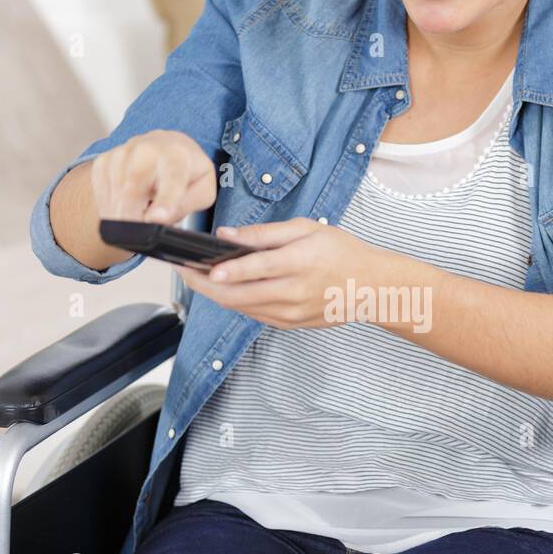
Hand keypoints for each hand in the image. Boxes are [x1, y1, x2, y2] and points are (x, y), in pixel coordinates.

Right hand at [91, 130, 216, 224]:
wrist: (167, 147)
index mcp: (178, 155)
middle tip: (134, 234)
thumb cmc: (187, 173)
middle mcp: (149, 148)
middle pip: (134, 182)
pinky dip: (109, 207)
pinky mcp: (105, 160)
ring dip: (121, 213)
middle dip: (132, 213)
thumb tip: (158, 219)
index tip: (158, 218)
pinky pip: (101, 190)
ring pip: (115, 189)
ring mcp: (123, 152)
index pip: (172, 176)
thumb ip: (187, 204)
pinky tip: (123, 210)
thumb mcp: (202, 190)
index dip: (165, 199)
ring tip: (134, 222)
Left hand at [173, 217, 387, 329]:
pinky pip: (253, 314)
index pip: (257, 269)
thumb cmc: (340, 252)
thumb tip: (228, 236)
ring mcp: (290, 313)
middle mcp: (294, 293)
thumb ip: (265, 234)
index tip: (204, 266)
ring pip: (241, 308)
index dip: (229, 270)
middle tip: (182, 270)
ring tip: (195, 276)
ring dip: (215, 294)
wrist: (369, 286)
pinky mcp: (289, 324)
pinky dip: (235, 301)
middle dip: (205, 284)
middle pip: (239, 295)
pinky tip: (224, 288)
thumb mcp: (306, 229)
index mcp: (300, 263)